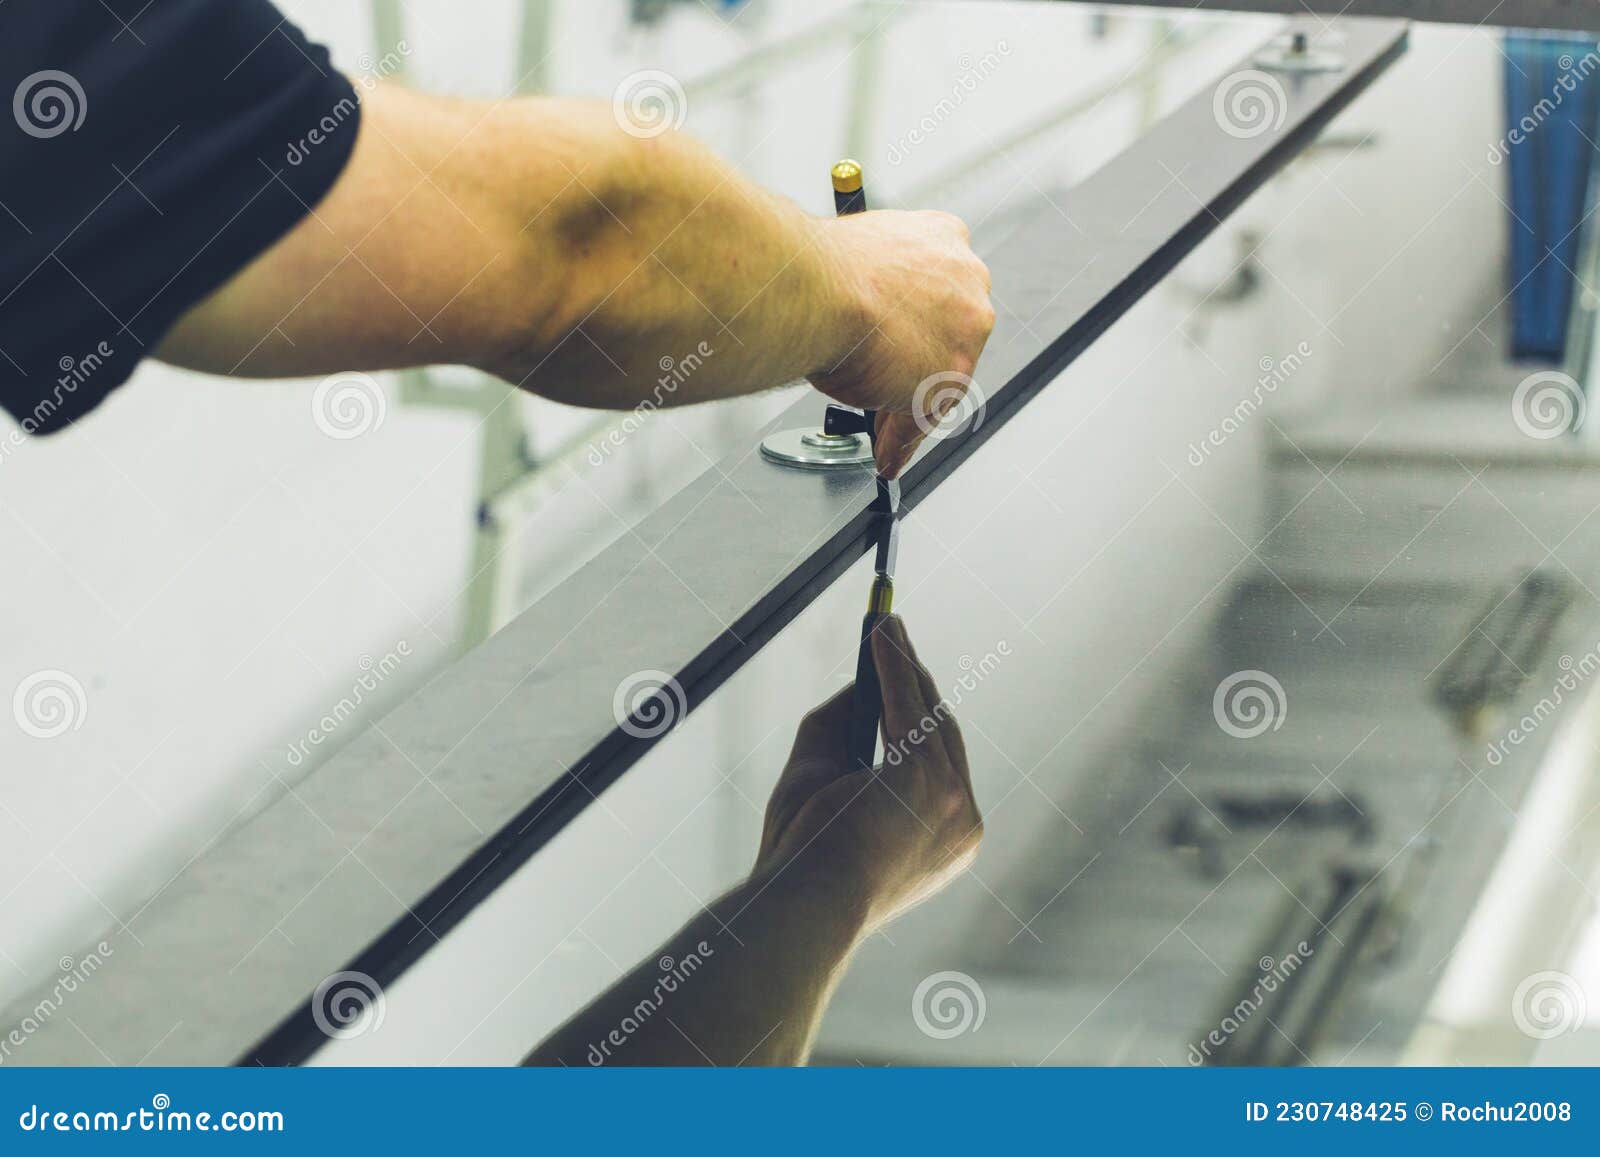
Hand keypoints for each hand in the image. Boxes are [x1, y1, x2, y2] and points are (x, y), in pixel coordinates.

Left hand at [753, 615, 983, 931]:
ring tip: (885, 625)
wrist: (802, 899)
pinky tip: (881, 635)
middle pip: (941, 734)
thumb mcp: (825, 783)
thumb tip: (861, 681)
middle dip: (916, 682)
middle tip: (894, 641)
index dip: (918, 716)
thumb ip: (843, 731)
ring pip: (928, 715)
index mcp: (944, 839)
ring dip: (904, 664)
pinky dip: (893, 666)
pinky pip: (907, 706)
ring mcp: (952, 802)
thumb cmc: (803, 856)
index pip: (938, 765)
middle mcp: (962, 823)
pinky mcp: (928, 780)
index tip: (902, 680)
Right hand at [809, 211, 995, 478]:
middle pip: (945, 337)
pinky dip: (901, 438)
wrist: (819, 289)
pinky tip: (885, 452)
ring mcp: (963, 330)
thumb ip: (870, 289)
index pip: (938, 289)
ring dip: (907, 406)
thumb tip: (853, 315)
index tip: (897, 341)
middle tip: (883, 388)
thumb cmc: (820, 269)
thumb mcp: (852, 262)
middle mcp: (966, 279)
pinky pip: (922, 416)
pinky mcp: (949, 376)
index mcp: (942, 236)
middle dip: (915, 365)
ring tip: (881, 434)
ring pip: (936, 378)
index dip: (914, 322)